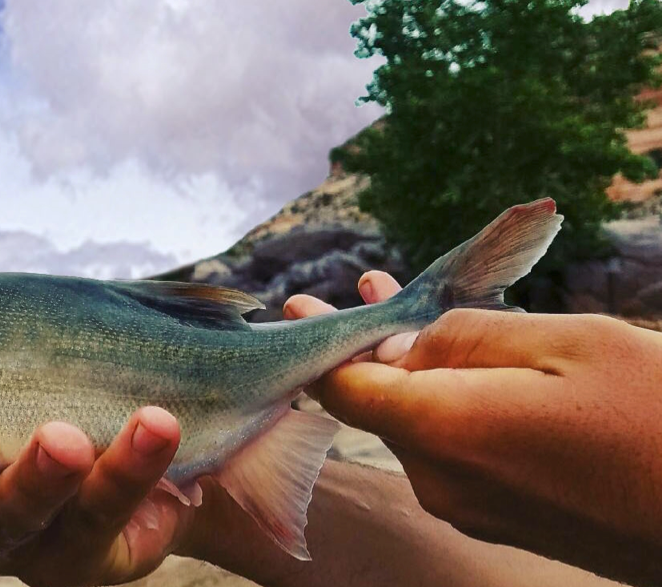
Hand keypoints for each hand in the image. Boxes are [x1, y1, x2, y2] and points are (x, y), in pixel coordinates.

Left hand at [286, 271, 661, 585]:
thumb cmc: (660, 419)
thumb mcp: (567, 344)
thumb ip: (469, 336)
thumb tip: (405, 342)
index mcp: (443, 432)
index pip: (344, 387)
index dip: (318, 341)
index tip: (300, 303)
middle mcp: (441, 482)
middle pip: (381, 403)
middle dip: (376, 342)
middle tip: (367, 285)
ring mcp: (472, 509)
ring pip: (421, 424)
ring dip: (416, 368)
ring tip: (421, 310)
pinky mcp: (504, 519)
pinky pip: (456, 449)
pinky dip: (449, 403)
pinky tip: (472, 367)